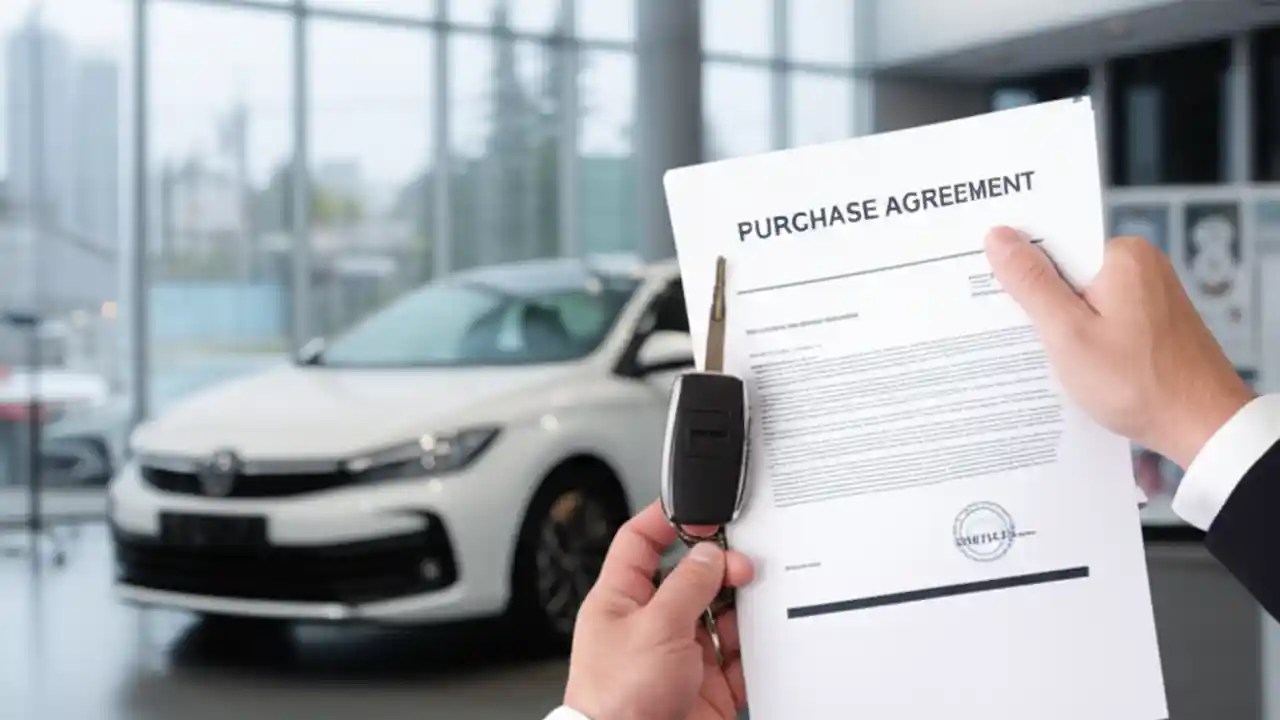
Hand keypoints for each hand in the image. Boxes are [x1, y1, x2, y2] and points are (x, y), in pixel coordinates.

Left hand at [563, 501, 754, 719]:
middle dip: (720, 568)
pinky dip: (757, 649)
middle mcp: (650, 625)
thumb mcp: (654, 627)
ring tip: (760, 597)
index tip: (700, 508)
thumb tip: (709, 554)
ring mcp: (681, 657)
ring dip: (742, 607)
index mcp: (620, 601)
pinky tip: (767, 636)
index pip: (640, 544)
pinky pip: (740, 659)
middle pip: (691, 578)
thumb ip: (687, 585)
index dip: (666, 519)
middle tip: (744, 566)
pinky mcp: (708, 688)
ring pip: (721, 617)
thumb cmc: (616, 702)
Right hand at [984, 227, 1254, 467]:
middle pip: (1067, 268)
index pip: (1053, 242)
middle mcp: (1142, 264)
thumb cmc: (1136, 383)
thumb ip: (1031, 283)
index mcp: (1123, 255)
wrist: (1203, 426)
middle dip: (1036, 297)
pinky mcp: (1154, 319)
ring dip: (1058, 321)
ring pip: (1082, 295)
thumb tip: (997, 236)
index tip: (989, 289)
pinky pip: (1102, 314)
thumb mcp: (1068, 333)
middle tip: (1010, 329)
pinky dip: (1083, 334)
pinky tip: (1070, 361)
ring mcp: (1151, 292)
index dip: (1018, 264)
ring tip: (1039, 351)